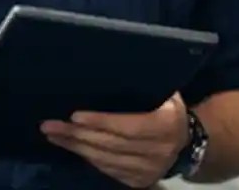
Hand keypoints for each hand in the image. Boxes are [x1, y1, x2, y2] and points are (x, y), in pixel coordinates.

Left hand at [41, 92, 188, 187]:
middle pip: (111, 145)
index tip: (75, 115)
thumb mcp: (167, 93)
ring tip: (53, 134)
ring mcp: (148, 170)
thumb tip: (118, 62)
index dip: (102, 122)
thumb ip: (147, 85)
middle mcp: (158, 151)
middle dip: (77, 135)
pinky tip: (71, 147)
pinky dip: (87, 158)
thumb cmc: (169, 110)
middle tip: (50, 125)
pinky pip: (107, 171)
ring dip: (76, 147)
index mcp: (165, 125)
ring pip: (105, 160)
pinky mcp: (139, 181)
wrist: (188, 145)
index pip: (129, 126)